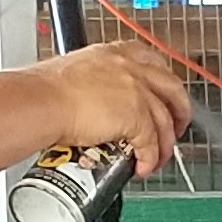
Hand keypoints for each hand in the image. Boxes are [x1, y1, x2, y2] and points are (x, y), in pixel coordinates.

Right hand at [39, 41, 191, 176]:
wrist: (43, 101)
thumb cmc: (45, 91)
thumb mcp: (76, 75)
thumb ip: (93, 85)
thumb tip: (90, 104)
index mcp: (116, 53)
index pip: (153, 63)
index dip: (163, 84)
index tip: (164, 96)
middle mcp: (132, 68)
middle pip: (172, 90)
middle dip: (179, 114)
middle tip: (174, 130)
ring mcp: (137, 91)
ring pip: (165, 121)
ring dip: (165, 145)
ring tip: (157, 160)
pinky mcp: (136, 117)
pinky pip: (151, 144)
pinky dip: (149, 159)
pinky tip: (142, 168)